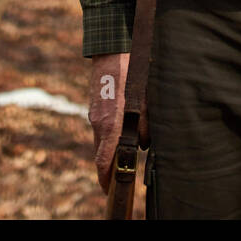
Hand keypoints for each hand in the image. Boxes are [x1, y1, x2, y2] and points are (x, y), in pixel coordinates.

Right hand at [88, 52, 147, 191]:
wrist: (111, 50)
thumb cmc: (131, 73)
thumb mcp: (145, 100)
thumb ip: (145, 126)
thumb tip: (143, 145)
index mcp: (111, 123)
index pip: (103, 160)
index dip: (105, 178)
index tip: (108, 191)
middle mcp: (98, 121)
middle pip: (100, 153)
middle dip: (108, 168)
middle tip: (118, 178)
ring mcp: (94, 114)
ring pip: (100, 140)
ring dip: (108, 150)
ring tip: (121, 157)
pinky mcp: (94, 107)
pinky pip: (99, 128)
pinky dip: (107, 136)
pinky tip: (119, 133)